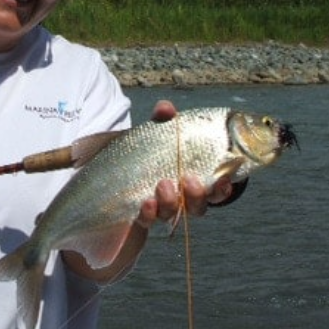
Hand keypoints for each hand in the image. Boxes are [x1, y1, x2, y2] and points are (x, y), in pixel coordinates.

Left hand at [136, 100, 233, 228]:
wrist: (104, 180)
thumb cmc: (135, 156)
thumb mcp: (148, 136)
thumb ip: (160, 122)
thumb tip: (166, 108)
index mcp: (187, 181)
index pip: (213, 189)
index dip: (222, 188)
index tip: (224, 178)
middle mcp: (176, 199)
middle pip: (197, 206)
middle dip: (198, 195)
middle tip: (190, 179)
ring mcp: (157, 210)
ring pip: (172, 214)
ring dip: (171, 201)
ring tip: (164, 184)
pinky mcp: (136, 218)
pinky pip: (147, 221)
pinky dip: (149, 213)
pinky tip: (146, 203)